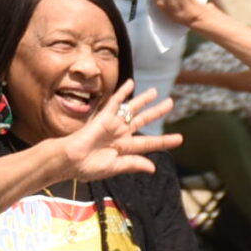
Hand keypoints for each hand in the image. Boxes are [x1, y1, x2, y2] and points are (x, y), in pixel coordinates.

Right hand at [56, 80, 180, 181]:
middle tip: (170, 102)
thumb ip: (133, 164)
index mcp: (125, 149)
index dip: (164, 140)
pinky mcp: (104, 117)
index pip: (149, 142)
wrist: (71, 160)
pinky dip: (123, 92)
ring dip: (144, 100)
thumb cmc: (89, 167)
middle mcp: (121, 134)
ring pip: (132, 108)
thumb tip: (153, 168)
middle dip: (157, 112)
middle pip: (143, 120)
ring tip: (156, 91)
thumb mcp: (114, 167)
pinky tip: (131, 83)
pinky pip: (115, 102)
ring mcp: (113, 124)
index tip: (180, 138)